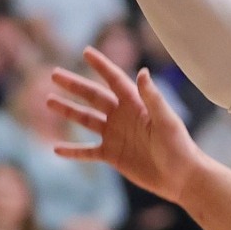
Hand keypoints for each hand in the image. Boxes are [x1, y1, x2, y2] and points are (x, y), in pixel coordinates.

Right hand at [49, 48, 209, 205]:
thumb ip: (153, 98)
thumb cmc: (179, 147)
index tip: (86, 52)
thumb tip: (142, 72)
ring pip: (86, 120)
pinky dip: (73, 151)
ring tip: (49, 101)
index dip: (101, 66)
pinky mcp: (113, 156)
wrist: (181, 177)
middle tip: (54, 74)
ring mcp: (116, 136)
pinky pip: (88, 152)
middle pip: (94, 97)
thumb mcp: (166, 121)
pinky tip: (56, 148)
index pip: (114, 80)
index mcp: (136, 105)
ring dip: (68, 111)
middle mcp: (122, 117)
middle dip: (74, 86)